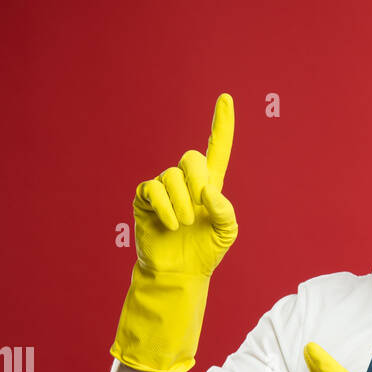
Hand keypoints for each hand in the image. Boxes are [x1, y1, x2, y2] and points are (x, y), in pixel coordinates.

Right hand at [132, 93, 237, 277]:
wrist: (178, 272)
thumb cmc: (204, 251)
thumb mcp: (225, 232)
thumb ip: (225, 211)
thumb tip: (208, 191)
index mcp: (210, 185)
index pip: (217, 149)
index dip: (221, 126)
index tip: (226, 99)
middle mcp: (186, 181)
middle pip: (191, 158)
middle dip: (197, 180)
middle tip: (198, 207)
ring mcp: (164, 188)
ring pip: (172, 176)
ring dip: (182, 203)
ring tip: (184, 225)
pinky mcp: (145, 198)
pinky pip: (154, 190)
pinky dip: (165, 207)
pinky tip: (170, 225)